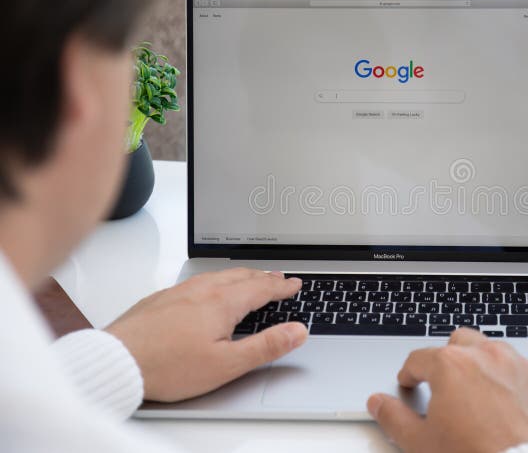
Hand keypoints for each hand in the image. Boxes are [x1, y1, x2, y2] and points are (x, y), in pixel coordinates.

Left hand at [106, 268, 306, 401]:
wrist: (116, 361)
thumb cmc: (167, 366)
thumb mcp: (227, 364)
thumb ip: (265, 346)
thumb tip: (297, 331)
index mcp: (222, 303)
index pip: (261, 288)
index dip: (281, 287)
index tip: (294, 284)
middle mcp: (201, 290)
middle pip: (241, 276)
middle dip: (263, 277)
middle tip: (277, 279)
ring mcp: (179, 291)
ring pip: (218, 276)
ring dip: (240, 276)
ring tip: (248, 280)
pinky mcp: (160, 298)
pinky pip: (196, 281)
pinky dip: (215, 281)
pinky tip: (208, 290)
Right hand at [367, 328, 527, 452]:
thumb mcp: (420, 443)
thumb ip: (393, 417)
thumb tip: (379, 403)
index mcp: (450, 365)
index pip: (419, 358)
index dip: (410, 373)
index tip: (410, 383)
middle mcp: (485, 355)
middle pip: (459, 341)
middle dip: (449, 358)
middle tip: (446, 385)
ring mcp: (519, 365)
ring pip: (495, 350)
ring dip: (483, 365)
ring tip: (479, 394)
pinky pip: (525, 370)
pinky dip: (514, 382)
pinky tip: (510, 406)